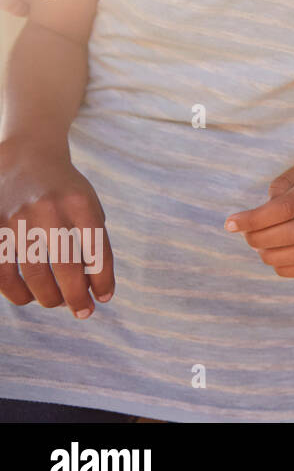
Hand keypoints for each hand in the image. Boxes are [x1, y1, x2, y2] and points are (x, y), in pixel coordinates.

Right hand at [0, 140, 114, 316]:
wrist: (27, 158)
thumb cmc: (65, 191)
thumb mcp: (88, 206)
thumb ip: (93, 242)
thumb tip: (94, 289)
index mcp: (81, 204)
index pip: (97, 251)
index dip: (102, 280)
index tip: (105, 298)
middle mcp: (50, 210)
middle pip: (66, 267)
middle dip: (76, 297)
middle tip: (83, 312)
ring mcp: (18, 219)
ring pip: (33, 274)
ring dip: (47, 298)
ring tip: (56, 303)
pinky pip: (2, 272)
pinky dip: (16, 292)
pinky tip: (27, 298)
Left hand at [225, 141, 293, 276]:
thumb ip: (285, 183)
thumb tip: (263, 210)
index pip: (287, 206)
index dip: (255, 219)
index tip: (231, 223)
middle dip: (261, 239)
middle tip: (245, 236)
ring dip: (274, 256)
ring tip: (260, 248)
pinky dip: (292, 269)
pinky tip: (277, 261)